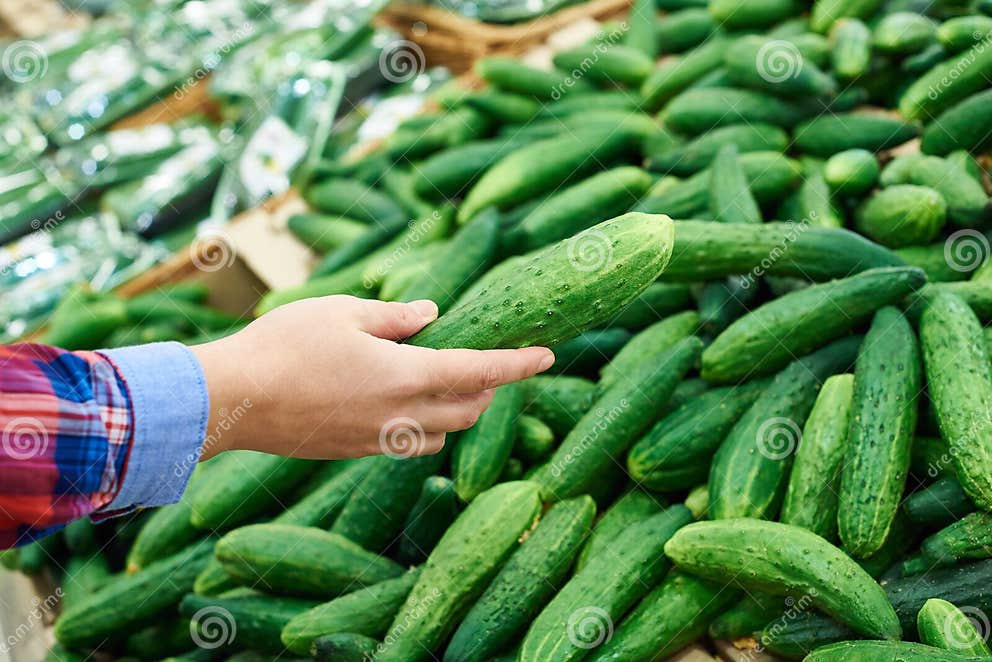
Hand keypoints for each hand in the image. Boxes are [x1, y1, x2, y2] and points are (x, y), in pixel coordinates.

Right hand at [191, 296, 553, 460]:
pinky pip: (409, 444)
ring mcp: (378, 440)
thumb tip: (434, 315)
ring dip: (459, 411)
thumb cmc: (285, 346)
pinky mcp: (355, 452)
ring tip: (451, 383)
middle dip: (491, 388)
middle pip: (469, 410)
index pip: (481, 371)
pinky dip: (425, 425)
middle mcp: (400, 416)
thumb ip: (397, 316)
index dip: (519, 364)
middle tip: (492, 364)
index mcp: (405, 376)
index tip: (549, 356)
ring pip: (442, 434)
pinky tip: (405, 403)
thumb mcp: (344, 313)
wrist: (233, 400)